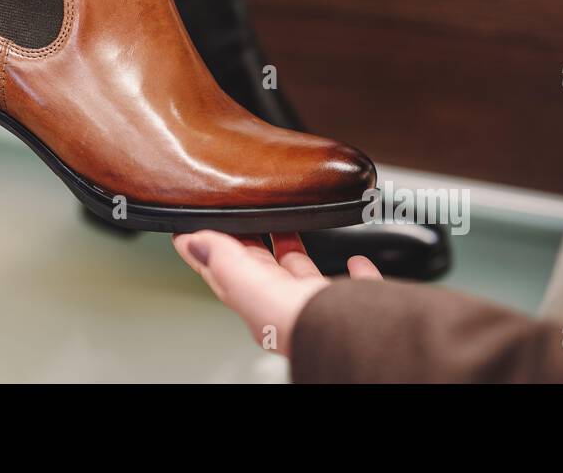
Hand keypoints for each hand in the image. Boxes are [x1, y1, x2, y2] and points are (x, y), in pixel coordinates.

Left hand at [172, 230, 382, 356]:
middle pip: (263, 271)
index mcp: (263, 308)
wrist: (371, 345)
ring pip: (304, 275)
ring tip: (288, 227)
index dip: (208, 250)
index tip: (191, 230)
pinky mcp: (364, 307)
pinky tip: (356, 261)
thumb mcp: (258, 289)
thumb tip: (195, 244)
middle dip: (250, 243)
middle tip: (241, 217)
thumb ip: (227, 264)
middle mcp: (292, 311)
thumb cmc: (312, 329)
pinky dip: (355, 272)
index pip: (226, 274)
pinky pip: (357, 288)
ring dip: (294, 251)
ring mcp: (327, 309)